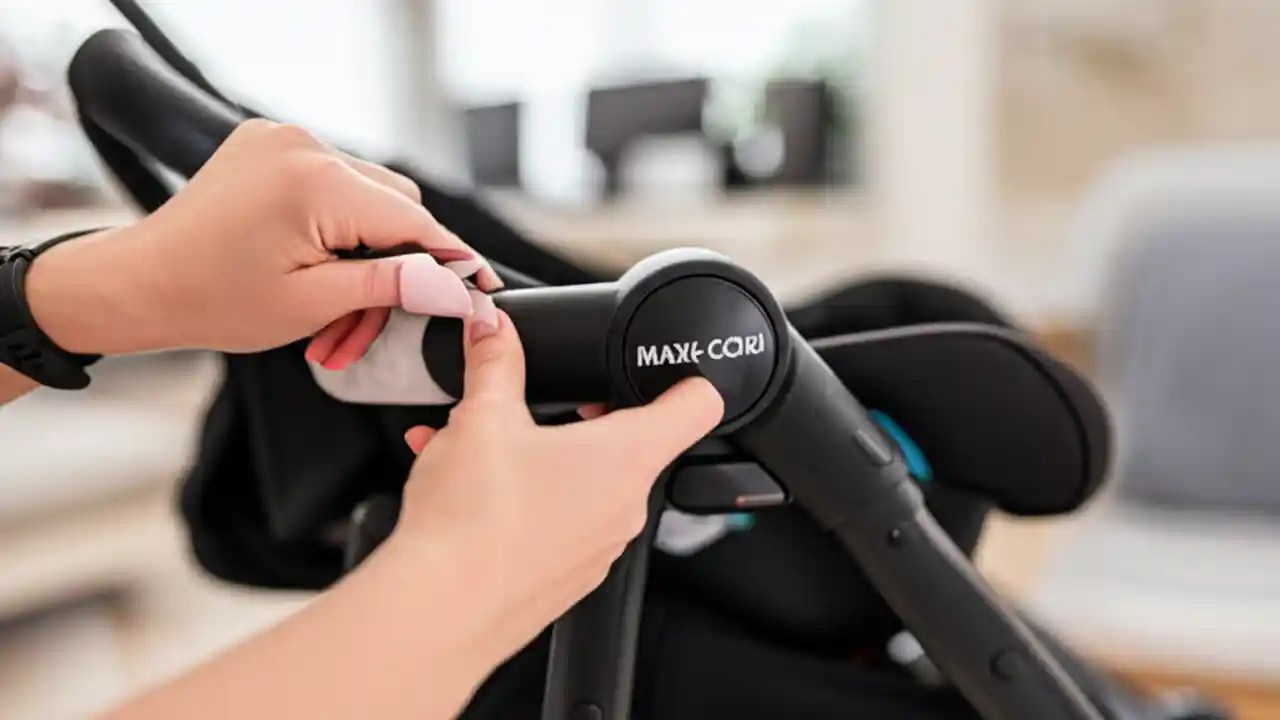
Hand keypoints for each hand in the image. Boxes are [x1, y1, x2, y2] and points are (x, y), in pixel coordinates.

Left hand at [25, 119, 499, 359]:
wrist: (140, 284)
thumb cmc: (212, 300)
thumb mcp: (315, 304)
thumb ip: (395, 287)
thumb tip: (456, 287)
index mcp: (317, 182)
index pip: (415, 222)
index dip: (453, 261)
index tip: (482, 290)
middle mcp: (305, 146)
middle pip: (396, 207)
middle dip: (394, 269)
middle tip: (368, 324)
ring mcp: (285, 140)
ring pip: (367, 199)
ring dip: (363, 256)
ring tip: (331, 315)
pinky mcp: (271, 146)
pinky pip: (333, 185)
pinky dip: (336, 230)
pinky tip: (315, 268)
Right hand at [390, 311, 722, 667]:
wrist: (440, 609)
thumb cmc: (474, 520)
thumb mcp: (482, 415)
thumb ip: (494, 363)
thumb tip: (493, 328)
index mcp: (627, 457)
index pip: (696, 405)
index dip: (686, 377)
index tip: (666, 368)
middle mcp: (625, 506)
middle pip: (627, 441)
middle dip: (578, 417)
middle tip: (530, 406)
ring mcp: (599, 547)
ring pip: (582, 482)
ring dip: (538, 457)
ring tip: (476, 447)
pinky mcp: (567, 577)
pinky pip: (556, 522)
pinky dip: (521, 499)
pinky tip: (466, 488)